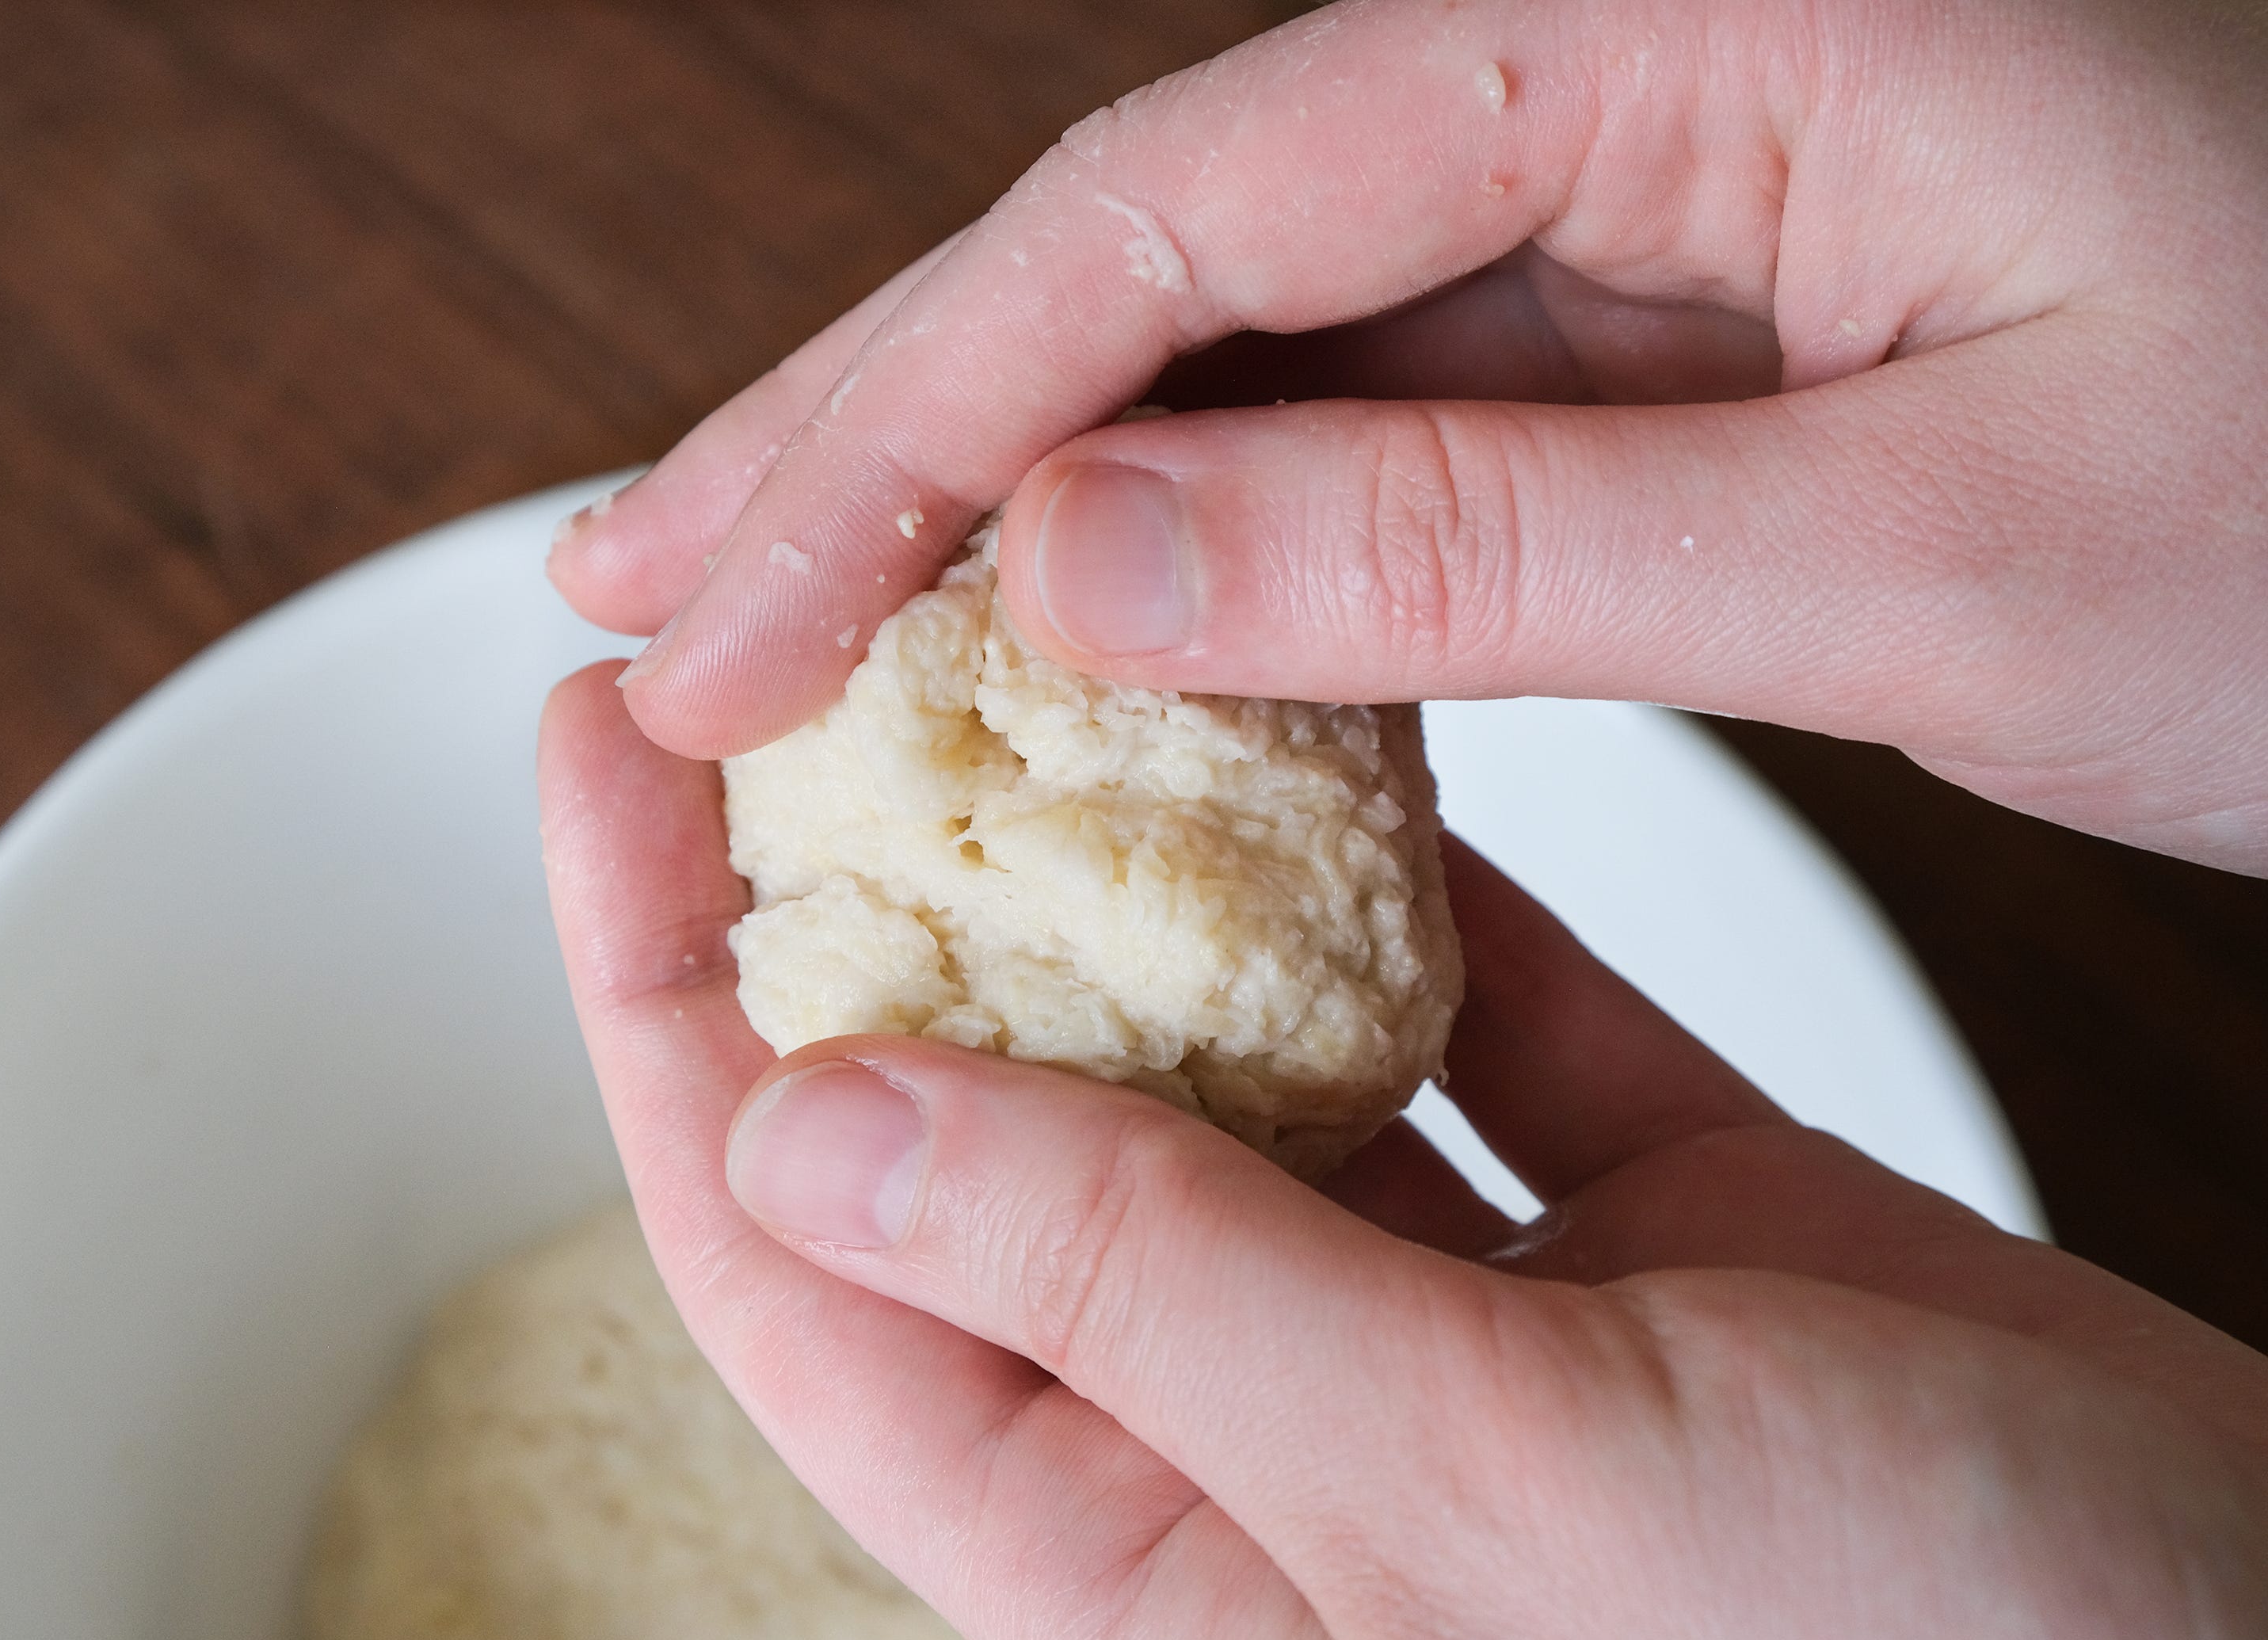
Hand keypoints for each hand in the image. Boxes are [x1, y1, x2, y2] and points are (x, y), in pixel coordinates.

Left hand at [541, 662, 2267, 1639]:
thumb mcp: (1470, 1492)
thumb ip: (1139, 1295)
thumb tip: (812, 1125)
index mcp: (1153, 1553)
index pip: (806, 1259)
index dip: (673, 997)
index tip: (607, 757)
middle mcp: (1262, 1428)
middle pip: (982, 1116)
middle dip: (872, 882)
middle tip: (801, 640)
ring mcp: (1447, 1322)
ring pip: (1222, 1045)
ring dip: (1138, 855)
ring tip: (1045, 637)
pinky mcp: (1631, 1234)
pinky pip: (1463, 1017)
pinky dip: (1406, 876)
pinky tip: (1342, 725)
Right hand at [549, 0, 2267, 873]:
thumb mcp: (1937, 552)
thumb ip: (1491, 546)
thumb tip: (1088, 553)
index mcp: (1690, 33)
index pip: (1190, 205)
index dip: (922, 417)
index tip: (732, 611)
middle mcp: (1615, 83)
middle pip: (1150, 247)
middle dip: (874, 430)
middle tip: (638, 584)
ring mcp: (1610, 218)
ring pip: (1218, 347)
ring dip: (987, 493)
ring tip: (767, 612)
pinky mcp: (1628, 344)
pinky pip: (1345, 434)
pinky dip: (1179, 552)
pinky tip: (1051, 641)